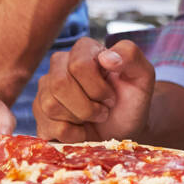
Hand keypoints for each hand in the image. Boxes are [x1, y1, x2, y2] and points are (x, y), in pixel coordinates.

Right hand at [34, 37, 154, 142]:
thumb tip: (105, 56)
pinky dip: (71, 134)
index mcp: (83, 50)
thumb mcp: (143, 75)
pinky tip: (81, 130)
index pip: (79, 65)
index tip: (112, 97)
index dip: (98, 88)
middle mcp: (60, 65)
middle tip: (103, 110)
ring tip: (93, 118)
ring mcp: (46, 89)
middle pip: (60, 84)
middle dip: (88, 106)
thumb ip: (131, 56)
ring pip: (51, 105)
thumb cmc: (132, 99)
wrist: (125, 127)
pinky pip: (47, 125)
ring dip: (80, 119)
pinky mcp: (40, 114)